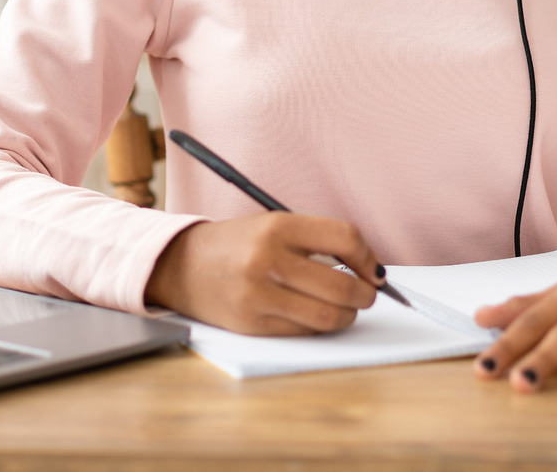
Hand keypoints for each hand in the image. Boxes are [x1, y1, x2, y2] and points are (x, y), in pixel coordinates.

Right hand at [145, 212, 383, 335]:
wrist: (181, 265)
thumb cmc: (236, 244)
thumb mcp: (273, 225)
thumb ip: (317, 241)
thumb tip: (369, 269)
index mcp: (278, 226)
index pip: (344, 238)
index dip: (369, 257)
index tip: (375, 270)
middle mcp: (268, 259)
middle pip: (342, 284)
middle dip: (365, 294)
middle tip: (367, 294)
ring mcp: (259, 295)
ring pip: (327, 315)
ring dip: (347, 315)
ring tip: (345, 308)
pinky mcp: (252, 324)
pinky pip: (304, 331)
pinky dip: (319, 326)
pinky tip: (316, 315)